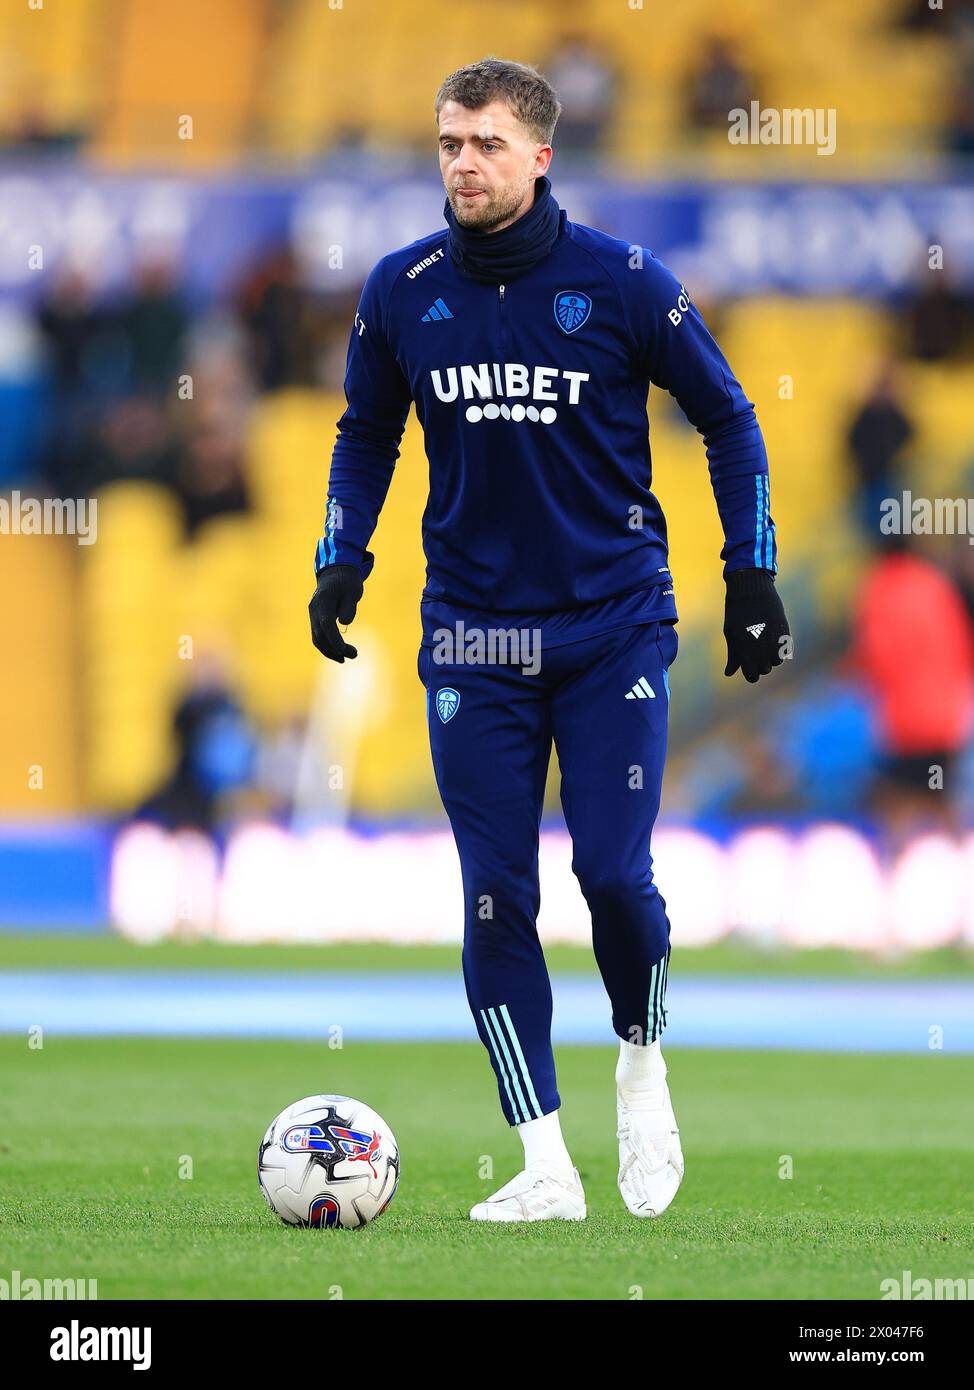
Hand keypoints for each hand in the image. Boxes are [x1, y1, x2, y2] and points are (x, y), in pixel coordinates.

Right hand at [309, 564, 362, 661]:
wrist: (335, 573)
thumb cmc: (347, 582)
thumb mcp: (353, 591)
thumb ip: (348, 607)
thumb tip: (344, 623)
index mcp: (323, 600)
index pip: (326, 624)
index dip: (334, 639)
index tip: (344, 651)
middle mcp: (314, 609)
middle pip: (319, 634)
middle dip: (334, 648)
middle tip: (353, 655)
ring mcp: (313, 614)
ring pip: (317, 638)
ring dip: (330, 650)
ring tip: (346, 658)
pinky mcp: (315, 619)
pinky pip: (318, 635)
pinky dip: (327, 646)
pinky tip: (339, 652)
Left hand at [723, 568, 789, 683]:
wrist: (751, 590)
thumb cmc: (736, 612)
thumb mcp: (731, 634)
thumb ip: (733, 656)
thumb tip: (729, 674)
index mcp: (745, 651)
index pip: (752, 676)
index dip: (750, 674)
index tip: (749, 668)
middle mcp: (761, 649)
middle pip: (765, 670)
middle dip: (760, 665)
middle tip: (755, 653)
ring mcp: (774, 641)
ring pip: (776, 661)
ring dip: (771, 657)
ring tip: (763, 644)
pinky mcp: (784, 632)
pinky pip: (785, 650)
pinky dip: (779, 648)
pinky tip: (772, 638)